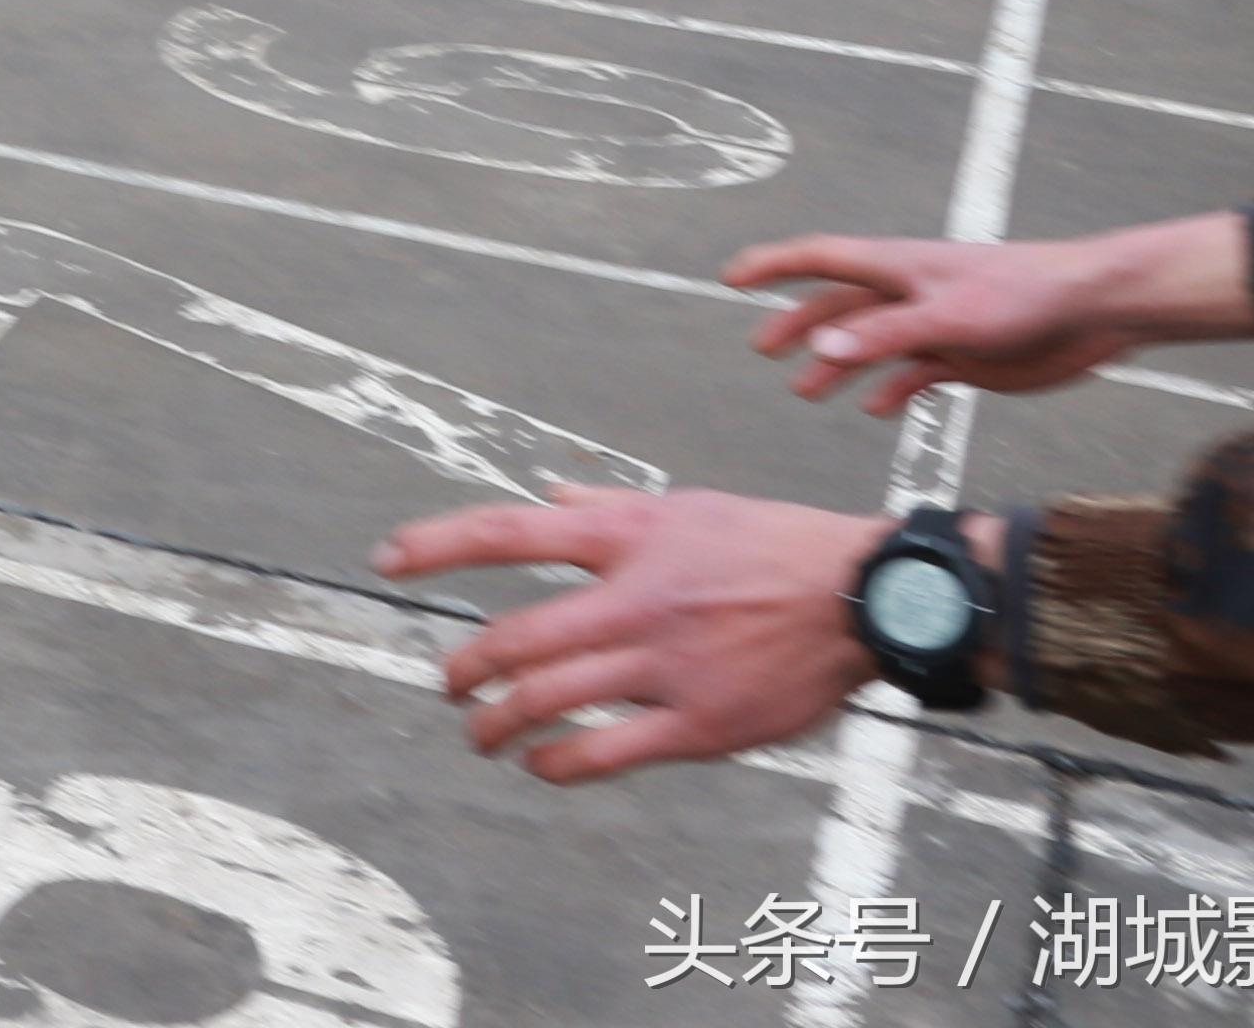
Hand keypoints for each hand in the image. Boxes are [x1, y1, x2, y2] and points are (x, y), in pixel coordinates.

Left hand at [374, 486, 884, 782]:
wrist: (867, 597)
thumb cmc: (773, 546)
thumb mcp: (686, 506)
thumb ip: (606, 505)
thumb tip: (547, 489)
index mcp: (628, 533)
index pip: (508, 530)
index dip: (436, 546)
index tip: (386, 561)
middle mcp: (636, 596)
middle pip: (514, 637)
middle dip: (464, 668)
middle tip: (448, 682)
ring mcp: (666, 664)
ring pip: (547, 700)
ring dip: (496, 723)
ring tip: (480, 733)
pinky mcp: (700, 723)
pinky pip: (605, 752)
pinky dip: (558, 762)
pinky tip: (542, 764)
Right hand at [728, 214, 1253, 414]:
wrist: (1092, 311)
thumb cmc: (1024, 296)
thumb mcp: (949, 318)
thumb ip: (885, 336)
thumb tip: (821, 353)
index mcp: (897, 268)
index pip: (820, 259)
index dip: (773, 266)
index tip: (731, 277)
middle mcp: (908, 294)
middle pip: (838, 306)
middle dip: (798, 325)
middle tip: (763, 349)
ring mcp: (934, 324)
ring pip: (871, 344)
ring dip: (837, 366)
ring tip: (806, 393)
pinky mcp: (964, 354)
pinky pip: (913, 372)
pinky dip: (890, 389)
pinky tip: (876, 409)